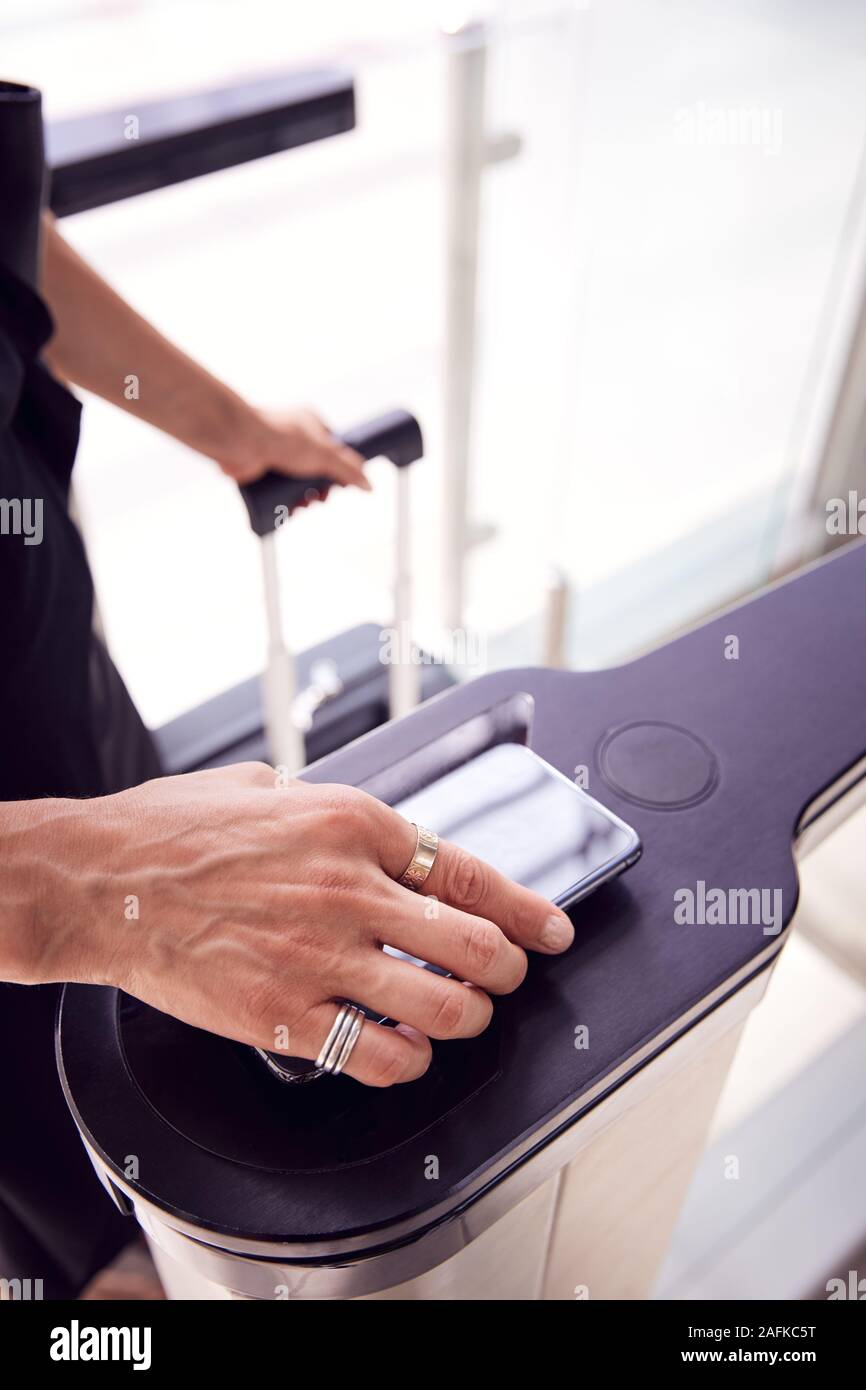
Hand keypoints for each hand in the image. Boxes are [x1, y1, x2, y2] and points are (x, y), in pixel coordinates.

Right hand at [46, 764, 573, 1087]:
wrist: (100, 880)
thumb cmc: (173, 830)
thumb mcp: (268, 787)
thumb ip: (332, 810)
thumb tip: (375, 833)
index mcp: (353, 824)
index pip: (473, 872)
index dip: (528, 908)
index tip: (551, 929)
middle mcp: (350, 891)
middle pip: (477, 947)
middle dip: (508, 969)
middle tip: (507, 976)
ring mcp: (320, 959)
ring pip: (442, 1008)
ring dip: (467, 1019)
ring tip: (460, 1017)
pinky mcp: (283, 1016)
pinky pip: (378, 1057)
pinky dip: (408, 1062)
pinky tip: (403, 1053)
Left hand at [216, 406, 370, 494]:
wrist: (240, 442)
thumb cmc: (281, 439)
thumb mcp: (323, 455)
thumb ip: (348, 470)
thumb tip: (369, 486)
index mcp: (310, 425)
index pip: (333, 449)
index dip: (339, 469)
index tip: (341, 485)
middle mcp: (293, 438)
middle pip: (315, 470)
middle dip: (319, 489)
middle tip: (318, 500)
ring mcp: (275, 454)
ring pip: (295, 482)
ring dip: (302, 499)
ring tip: (301, 507)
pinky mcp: (260, 470)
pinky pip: (277, 490)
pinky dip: (283, 502)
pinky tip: (286, 510)